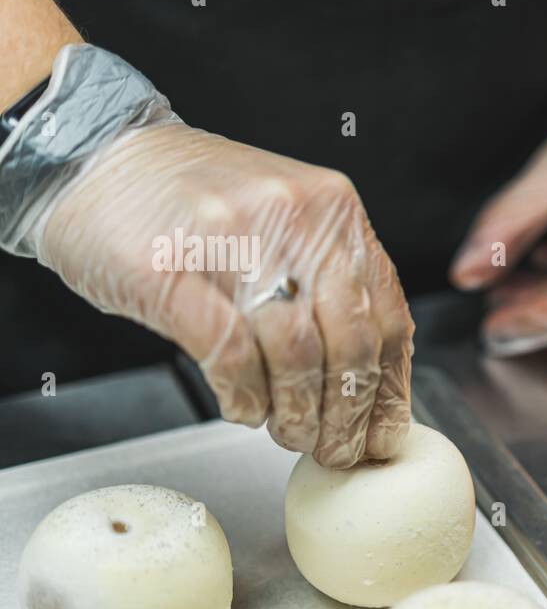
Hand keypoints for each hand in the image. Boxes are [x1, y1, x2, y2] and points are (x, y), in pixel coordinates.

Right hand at [36, 122, 413, 467]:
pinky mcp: (173, 272)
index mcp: (334, 211)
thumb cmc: (191, 204)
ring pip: (297, 357)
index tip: (383, 434)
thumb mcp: (287, 227)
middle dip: (348, 414)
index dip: (391, 390)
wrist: (94, 160)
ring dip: (297, 413)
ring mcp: (234, 241)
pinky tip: (244, 409)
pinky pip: (231, 355)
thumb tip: (372, 381)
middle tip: (337, 449)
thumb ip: (331, 285)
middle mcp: (296, 219)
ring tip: (289, 433)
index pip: (388, 317)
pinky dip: (245, 397)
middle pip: (349, 345)